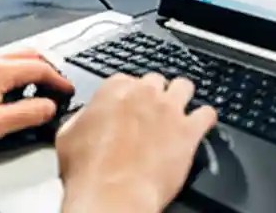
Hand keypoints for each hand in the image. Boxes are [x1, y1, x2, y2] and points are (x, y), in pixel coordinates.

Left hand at [0, 50, 73, 163]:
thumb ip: (27, 114)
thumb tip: (49, 107)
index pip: (39, 67)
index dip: (58, 79)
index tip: (67, 91)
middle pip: (28, 54)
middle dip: (48, 68)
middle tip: (58, 85)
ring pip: (14, 57)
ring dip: (32, 68)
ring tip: (40, 87)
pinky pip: (0, 64)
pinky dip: (16, 71)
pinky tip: (13, 89)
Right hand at [57, 74, 216, 212]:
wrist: (112, 195)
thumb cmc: (89, 171)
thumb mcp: (68, 136)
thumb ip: (82, 117)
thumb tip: (86, 117)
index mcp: (115, 89)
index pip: (126, 80)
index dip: (127, 96)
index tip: (127, 108)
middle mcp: (145, 93)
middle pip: (156, 81)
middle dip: (154, 95)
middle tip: (150, 113)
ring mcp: (170, 110)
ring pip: (185, 87)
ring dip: (181, 98)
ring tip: (178, 112)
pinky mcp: (189, 131)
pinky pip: (208, 114)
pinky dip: (204, 119)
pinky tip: (199, 126)